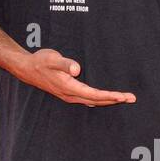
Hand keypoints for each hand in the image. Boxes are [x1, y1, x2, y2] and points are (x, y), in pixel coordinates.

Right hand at [19, 49, 135, 105]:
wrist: (27, 69)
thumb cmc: (40, 61)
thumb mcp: (52, 58)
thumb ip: (65, 63)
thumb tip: (77, 69)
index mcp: (69, 87)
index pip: (94, 95)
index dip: (110, 96)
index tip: (123, 96)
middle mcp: (71, 95)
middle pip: (97, 101)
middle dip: (115, 100)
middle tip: (132, 98)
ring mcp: (70, 96)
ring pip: (93, 102)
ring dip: (109, 101)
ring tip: (123, 99)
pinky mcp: (69, 93)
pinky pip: (88, 99)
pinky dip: (100, 99)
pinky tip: (107, 99)